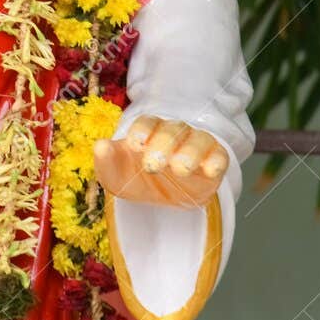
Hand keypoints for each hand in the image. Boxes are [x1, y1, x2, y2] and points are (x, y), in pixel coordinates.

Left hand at [93, 116, 226, 208]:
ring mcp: (196, 146)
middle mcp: (174, 134)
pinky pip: (219, 156)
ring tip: (180, 168)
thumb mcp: (115, 175)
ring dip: (190, 151)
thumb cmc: (134, 177)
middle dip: (163, 144)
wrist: (159, 196)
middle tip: (153, 164)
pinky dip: (217, 161)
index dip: (142, 131)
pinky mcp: (214, 163)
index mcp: (148, 131)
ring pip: (198, 139)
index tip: (135, 144)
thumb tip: (100, 146)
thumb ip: (106, 160)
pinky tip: (210, 171)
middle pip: (172, 130)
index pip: (147, 123)